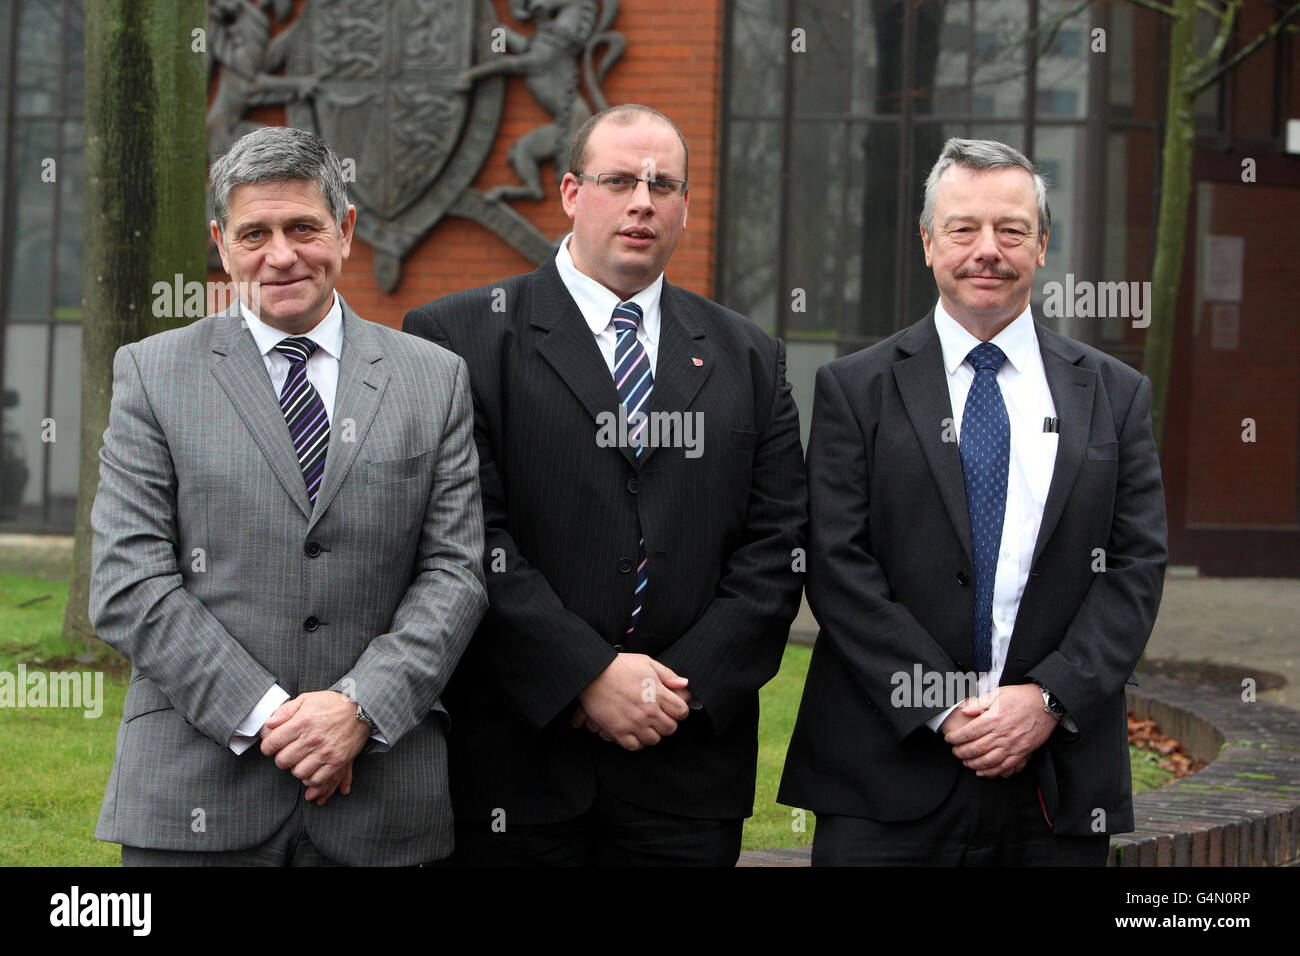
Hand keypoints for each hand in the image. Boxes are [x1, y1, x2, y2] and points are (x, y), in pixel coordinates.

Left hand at [260, 691, 370, 801]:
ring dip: (296, 768)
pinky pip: (317, 779)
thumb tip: (268, 724)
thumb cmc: (333, 703)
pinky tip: (311, 770)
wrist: (361, 708)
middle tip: (287, 753)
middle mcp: (312, 739)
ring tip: (300, 761)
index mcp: (302, 722)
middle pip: (283, 761)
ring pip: (298, 773)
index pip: (272, 743)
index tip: (271, 746)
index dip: (267, 747)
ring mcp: (325, 752)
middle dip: (281, 758)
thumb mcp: (307, 699)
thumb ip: (285, 711)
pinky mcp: (337, 761)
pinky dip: (311, 779)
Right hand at [576, 653, 690, 750]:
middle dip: (667, 723)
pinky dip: (636, 742)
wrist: (593, 673)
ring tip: (645, 724)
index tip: (673, 709)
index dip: (680, 711)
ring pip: (654, 740)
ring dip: (652, 733)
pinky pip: (634, 746)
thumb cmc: (619, 666)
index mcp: (658, 693)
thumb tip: (684, 684)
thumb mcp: (647, 663)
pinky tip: (633, 732)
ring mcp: (634, 723)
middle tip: (659, 717)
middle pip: (670, 728)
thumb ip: (668, 675)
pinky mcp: (618, 731)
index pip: (682, 712)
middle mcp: (648, 711)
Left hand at [942, 684, 1056, 777]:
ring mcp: (1012, 745)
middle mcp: (1001, 734)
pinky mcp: (1022, 752)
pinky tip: (982, 771)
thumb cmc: (1021, 697)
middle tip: (955, 752)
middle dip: (961, 752)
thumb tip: (964, 710)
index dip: (956, 738)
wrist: (1046, 704)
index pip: (968, 732)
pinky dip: (992, 771)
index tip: (948, 739)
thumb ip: (979, 703)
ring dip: (974, 764)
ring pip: (988, 760)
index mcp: (993, 719)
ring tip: (965, 762)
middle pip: (976, 749)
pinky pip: (1005, 766)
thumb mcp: (998, 693)